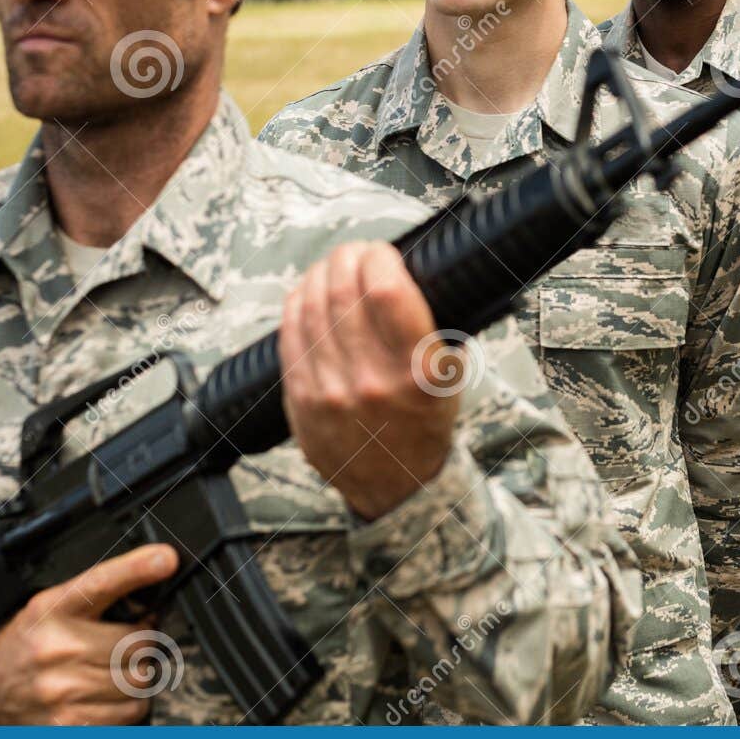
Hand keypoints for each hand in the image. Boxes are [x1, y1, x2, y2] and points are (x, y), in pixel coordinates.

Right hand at [0, 544, 178, 724]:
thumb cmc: (24, 645)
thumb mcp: (50, 606)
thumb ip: (98, 594)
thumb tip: (154, 577)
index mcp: (52, 610)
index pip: (100, 583)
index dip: (137, 569)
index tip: (166, 559)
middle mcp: (57, 649)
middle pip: (139, 644)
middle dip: (143, 645)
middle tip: (128, 646)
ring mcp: (62, 691)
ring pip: (140, 682)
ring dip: (138, 678)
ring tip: (115, 672)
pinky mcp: (68, 726)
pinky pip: (128, 713)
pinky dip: (128, 706)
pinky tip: (106, 697)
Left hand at [279, 241, 456, 519]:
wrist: (396, 486)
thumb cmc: (425, 423)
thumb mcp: (451, 376)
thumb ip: (434, 324)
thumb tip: (409, 269)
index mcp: (417, 372)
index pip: (385, 290)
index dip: (378, 257)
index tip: (382, 252)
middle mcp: (371, 381)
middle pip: (341, 290)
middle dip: (347, 257)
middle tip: (355, 252)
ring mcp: (330, 392)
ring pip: (309, 307)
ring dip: (319, 274)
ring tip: (331, 267)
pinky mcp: (301, 400)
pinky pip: (288, 335)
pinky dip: (296, 304)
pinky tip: (307, 294)